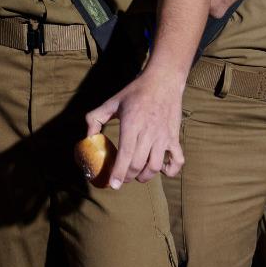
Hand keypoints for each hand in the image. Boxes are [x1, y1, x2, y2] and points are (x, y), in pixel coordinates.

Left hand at [84, 69, 185, 188]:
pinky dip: (171, 170)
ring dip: (145, 176)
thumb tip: (88, 138)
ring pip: (155, 166)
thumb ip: (95, 118)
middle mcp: (149, 132)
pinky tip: (162, 170)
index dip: (119, 173)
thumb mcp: (111, 102)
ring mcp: (164, 136)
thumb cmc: (135, 92)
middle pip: (139, 165)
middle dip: (128, 177)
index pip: (126, 155)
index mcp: (131, 124)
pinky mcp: (174, 137)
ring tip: (137, 175)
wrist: (162, 81)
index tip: (113, 185)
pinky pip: (178, 160)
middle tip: (121, 179)